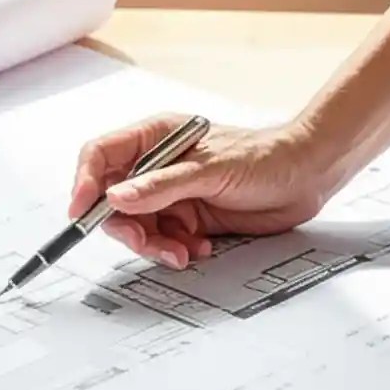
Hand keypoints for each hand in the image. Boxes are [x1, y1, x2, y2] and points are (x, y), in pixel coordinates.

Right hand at [69, 113, 343, 268]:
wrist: (307, 176)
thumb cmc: (265, 157)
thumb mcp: (209, 169)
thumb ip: (161, 186)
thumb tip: (117, 197)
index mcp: (153, 138)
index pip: (100, 157)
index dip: (84, 184)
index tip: (82, 212)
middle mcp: (156, 166)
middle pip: (112, 201)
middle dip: (125, 227)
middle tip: (145, 242)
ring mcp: (171, 195)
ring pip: (137, 227)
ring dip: (154, 245)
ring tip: (182, 251)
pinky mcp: (188, 220)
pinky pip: (163, 242)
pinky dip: (176, 251)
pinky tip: (199, 247)